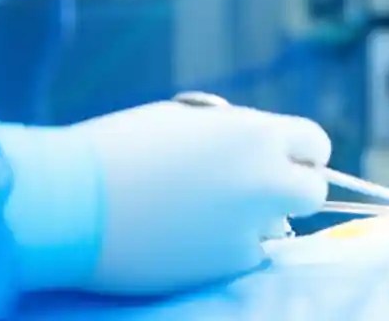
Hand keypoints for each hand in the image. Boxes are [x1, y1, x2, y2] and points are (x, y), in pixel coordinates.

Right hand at [3, 99, 331, 294]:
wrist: (73, 201)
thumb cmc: (121, 149)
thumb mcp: (189, 123)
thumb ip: (234, 136)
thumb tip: (261, 151)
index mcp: (257, 134)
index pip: (314, 142)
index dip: (298, 152)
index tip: (284, 159)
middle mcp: (265, 181)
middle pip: (312, 191)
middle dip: (292, 189)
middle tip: (259, 191)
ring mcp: (250, 227)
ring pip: (277, 226)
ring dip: (253, 220)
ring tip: (199, 213)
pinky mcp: (227, 265)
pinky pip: (245, 254)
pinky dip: (225, 248)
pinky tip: (185, 237)